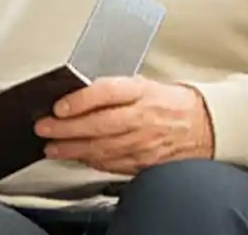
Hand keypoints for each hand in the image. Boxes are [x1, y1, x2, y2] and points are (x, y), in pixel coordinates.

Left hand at [33, 76, 212, 174]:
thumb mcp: (142, 84)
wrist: (203, 125)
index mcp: (142, 91)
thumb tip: (74, 95)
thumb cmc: (169, 101)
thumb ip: (110, 90)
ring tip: (52, 147)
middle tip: (43, 127)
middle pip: (99, 124)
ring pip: (102, 148)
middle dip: (66, 128)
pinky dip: (91, 161)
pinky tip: (76, 156)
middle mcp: (143, 117)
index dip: (80, 100)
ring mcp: (144, 142)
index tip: (59, 106)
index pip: (107, 92)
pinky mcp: (145, 162)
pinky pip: (113, 163)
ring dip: (72, 149)